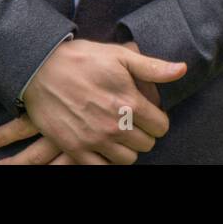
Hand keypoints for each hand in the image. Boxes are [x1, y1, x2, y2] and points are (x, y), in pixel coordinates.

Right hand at [0, 39, 184, 164]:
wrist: (40, 68)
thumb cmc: (83, 59)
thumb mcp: (120, 56)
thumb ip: (153, 68)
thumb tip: (182, 70)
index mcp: (129, 102)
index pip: (161, 126)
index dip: (158, 119)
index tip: (148, 112)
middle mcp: (114, 125)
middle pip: (146, 144)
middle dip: (144, 133)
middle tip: (133, 121)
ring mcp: (94, 140)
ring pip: (127, 159)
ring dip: (127, 148)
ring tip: (119, 132)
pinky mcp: (75, 149)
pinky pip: (101, 167)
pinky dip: (105, 159)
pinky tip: (103, 143)